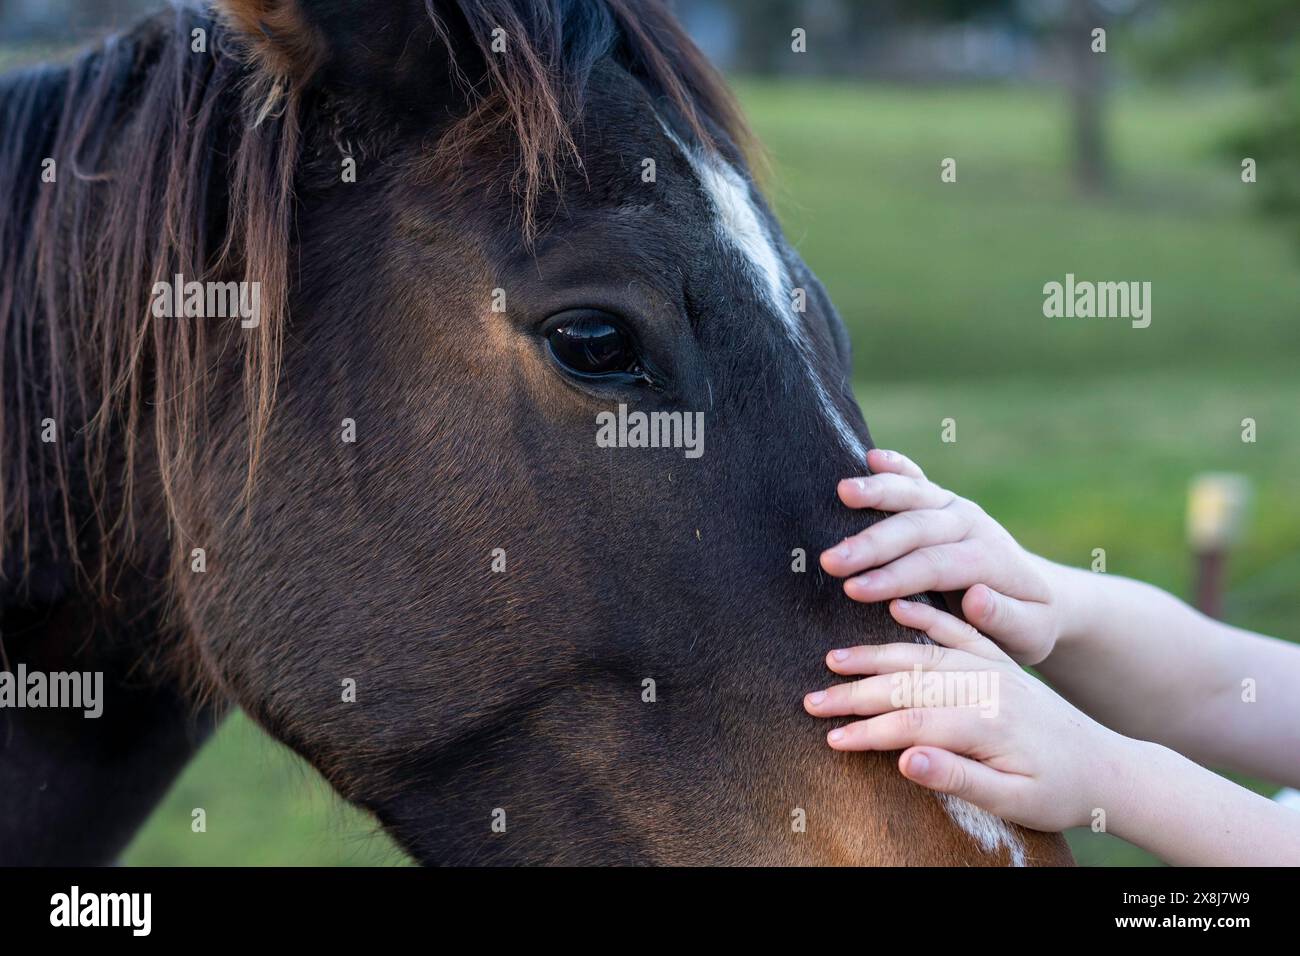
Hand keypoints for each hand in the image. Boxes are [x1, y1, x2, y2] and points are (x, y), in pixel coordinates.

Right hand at [803, 599, 1134, 832]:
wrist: (1108, 768)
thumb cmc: (1057, 793)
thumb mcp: (1013, 801)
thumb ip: (958, 777)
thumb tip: (904, 758)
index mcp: (990, 720)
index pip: (912, 720)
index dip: (867, 731)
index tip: (830, 738)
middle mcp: (988, 684)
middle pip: (908, 681)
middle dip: (855, 692)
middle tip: (810, 700)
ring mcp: (992, 667)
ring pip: (923, 652)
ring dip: (875, 654)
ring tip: (833, 659)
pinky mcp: (997, 659)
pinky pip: (957, 629)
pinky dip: (924, 616)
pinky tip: (895, 607)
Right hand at [820, 448, 1064, 664]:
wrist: (1040, 597)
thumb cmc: (1027, 625)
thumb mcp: (1029, 634)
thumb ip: (1004, 618)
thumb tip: (975, 596)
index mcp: (989, 558)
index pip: (935, 564)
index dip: (894, 576)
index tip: (855, 590)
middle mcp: (971, 525)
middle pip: (917, 528)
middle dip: (871, 543)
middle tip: (830, 560)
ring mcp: (955, 508)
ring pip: (914, 495)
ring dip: (876, 493)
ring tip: (841, 491)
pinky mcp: (942, 502)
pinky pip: (918, 480)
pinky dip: (897, 466)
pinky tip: (871, 456)